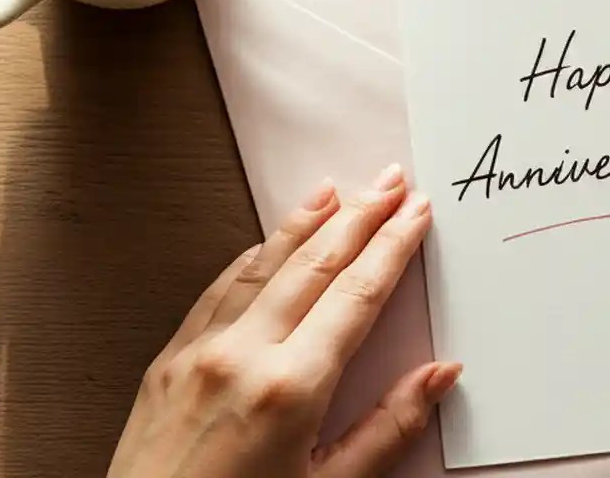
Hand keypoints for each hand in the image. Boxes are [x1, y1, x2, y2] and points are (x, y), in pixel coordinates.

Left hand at [109, 166, 459, 477]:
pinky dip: (250, 258)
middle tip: (389, 180)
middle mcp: (241, 355)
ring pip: (260, 265)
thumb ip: (389, 428)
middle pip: (314, 264)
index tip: (417, 212)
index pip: (357, 294)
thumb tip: (441, 375)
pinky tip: (267, 243)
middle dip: (359, 216)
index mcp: (290, 387)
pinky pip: (217, 291)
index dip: (393, 246)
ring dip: (305, 223)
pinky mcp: (167, 362)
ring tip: (336, 190)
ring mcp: (198, 353)